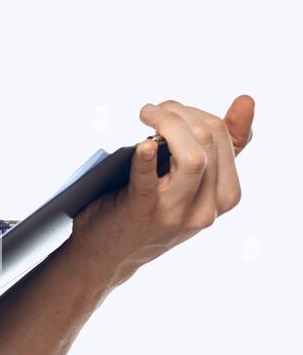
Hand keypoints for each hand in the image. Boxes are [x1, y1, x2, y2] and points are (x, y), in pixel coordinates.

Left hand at [70, 95, 254, 284]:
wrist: (109, 252)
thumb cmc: (150, 207)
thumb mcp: (189, 182)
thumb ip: (217, 149)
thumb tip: (246, 102)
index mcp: (224, 195)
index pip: (227, 137)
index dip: (197, 112)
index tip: (172, 109)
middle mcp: (207, 207)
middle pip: (209, 141)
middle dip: (179, 113)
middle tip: (153, 109)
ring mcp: (176, 213)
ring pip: (193, 158)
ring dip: (167, 125)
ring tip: (146, 115)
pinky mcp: (142, 212)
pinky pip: (148, 182)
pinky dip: (145, 159)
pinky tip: (142, 145)